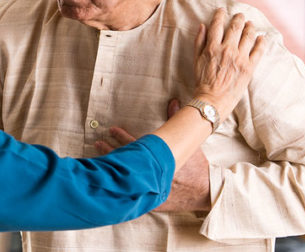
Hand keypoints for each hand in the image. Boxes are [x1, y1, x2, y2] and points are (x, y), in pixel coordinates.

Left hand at [95, 100, 210, 211]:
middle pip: (126, 160)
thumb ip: (177, 122)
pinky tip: (107, 186)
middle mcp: (153, 172)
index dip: (121, 136)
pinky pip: (132, 197)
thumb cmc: (197, 166)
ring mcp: (152, 188)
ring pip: (125, 178)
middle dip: (110, 150)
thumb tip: (174, 102)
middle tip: (97, 143)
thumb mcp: (188, 143)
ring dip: (110, 168)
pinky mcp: (152, 202)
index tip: (111, 129)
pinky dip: (120, 191)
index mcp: (160, 157)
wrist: (207, 190)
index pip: (135, 144)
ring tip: (97, 162)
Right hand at [192, 9, 265, 119]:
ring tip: (250, 24)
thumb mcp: (196, 60)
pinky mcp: (249, 67)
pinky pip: (259, 51)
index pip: (217, 25)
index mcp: (213, 47)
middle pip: (236, 27)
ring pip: (248, 36)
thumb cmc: (202, 81)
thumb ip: (199, 42)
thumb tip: (202, 25)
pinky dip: (261, 42)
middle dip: (238, 18)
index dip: (220, 15)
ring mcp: (240, 58)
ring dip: (250, 27)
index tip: (222, 10)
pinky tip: (262, 37)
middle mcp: (227, 50)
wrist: (212, 100)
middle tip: (240, 15)